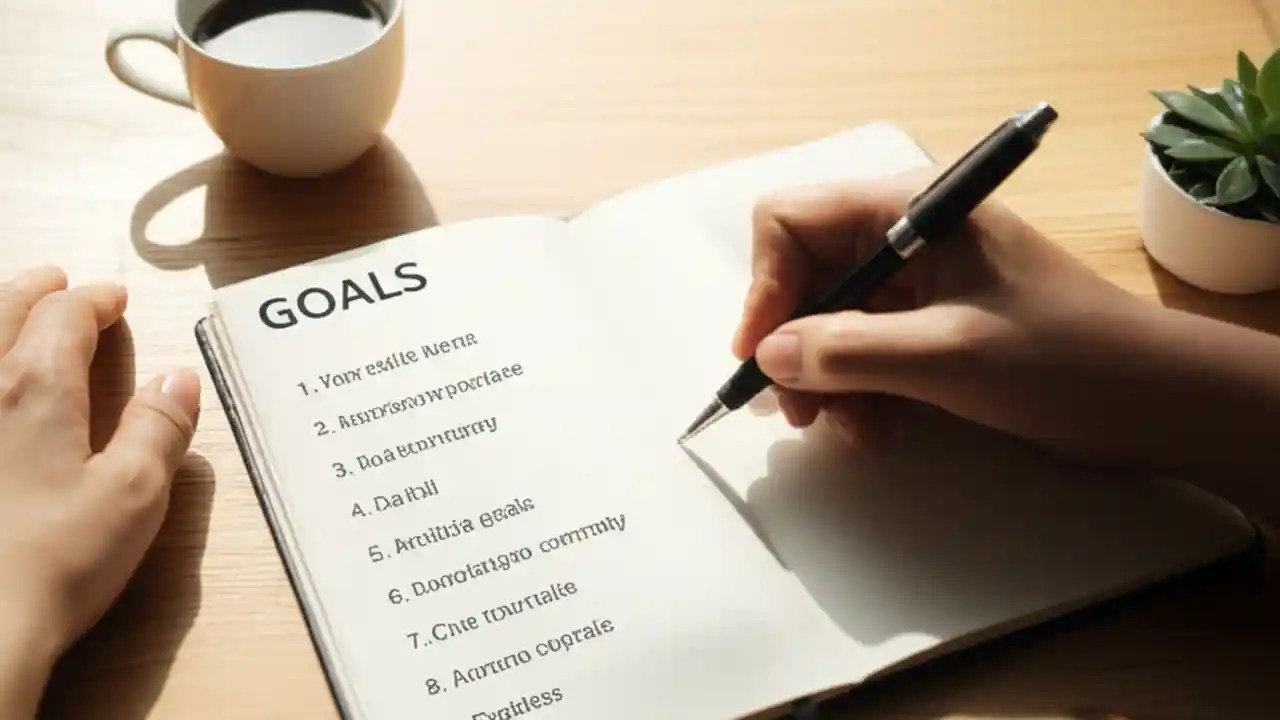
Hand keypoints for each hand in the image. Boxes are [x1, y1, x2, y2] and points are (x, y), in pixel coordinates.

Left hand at [0, 267, 200, 718]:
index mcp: (36, 389)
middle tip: (56, 281)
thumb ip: (159, 428)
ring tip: (11, 312)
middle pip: (2, 312)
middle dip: (33, 290)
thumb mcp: (133, 495)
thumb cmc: (52, 563)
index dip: (95, 301)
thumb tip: (179, 379)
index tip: (114, 299)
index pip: (66, 317)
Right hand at [734, 167, 1279, 478]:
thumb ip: (847, 351)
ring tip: (855, 432)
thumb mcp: (946, 356)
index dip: (765, 287)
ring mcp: (918, 283)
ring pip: (829, 323)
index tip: (761, 355)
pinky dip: (859, 392)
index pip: (791, 222)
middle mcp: (905, 235)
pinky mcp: (930, 326)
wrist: (1150, 399)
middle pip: (805, 277)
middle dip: (796, 347)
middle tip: (801, 413)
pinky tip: (880, 429)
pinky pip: (864, 351)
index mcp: (910, 207)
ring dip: (828, 381)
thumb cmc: (1061, 358)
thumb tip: (766, 356)